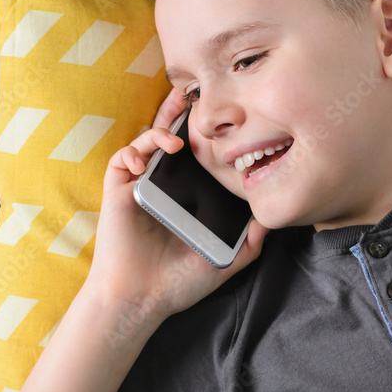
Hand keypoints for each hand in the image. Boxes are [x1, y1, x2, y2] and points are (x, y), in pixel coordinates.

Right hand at [83, 88, 269, 325]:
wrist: (143, 299)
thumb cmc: (181, 282)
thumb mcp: (228, 259)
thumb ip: (251, 240)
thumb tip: (272, 217)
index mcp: (190, 195)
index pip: (199, 155)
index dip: (207, 134)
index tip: (225, 118)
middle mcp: (166, 185)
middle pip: (172, 138)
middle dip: (181, 113)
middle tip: (194, 92)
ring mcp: (142, 186)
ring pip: (147, 141)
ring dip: (160, 128)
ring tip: (175, 136)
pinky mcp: (120, 191)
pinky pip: (121, 159)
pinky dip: (133, 151)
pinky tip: (145, 157)